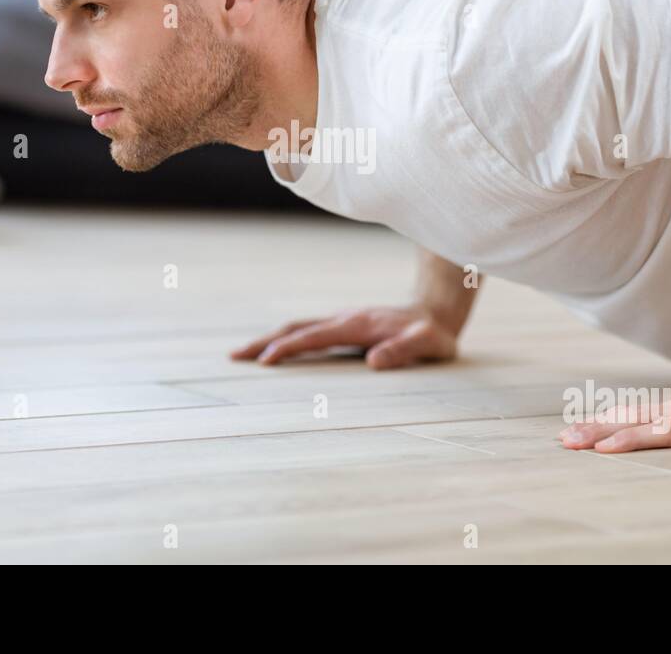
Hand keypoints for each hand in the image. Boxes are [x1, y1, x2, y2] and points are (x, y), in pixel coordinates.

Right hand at [231, 306, 460, 369]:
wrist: (436, 308)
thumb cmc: (432, 332)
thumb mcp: (427, 343)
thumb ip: (403, 350)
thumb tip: (374, 362)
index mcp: (357, 325)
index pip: (315, 337)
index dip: (289, 348)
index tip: (265, 360)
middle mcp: (344, 319)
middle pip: (296, 328)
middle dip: (263, 342)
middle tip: (234, 357)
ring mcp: (343, 320)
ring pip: (299, 327)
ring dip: (270, 339)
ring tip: (244, 354)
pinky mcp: (345, 325)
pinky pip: (309, 331)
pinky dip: (287, 339)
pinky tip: (277, 349)